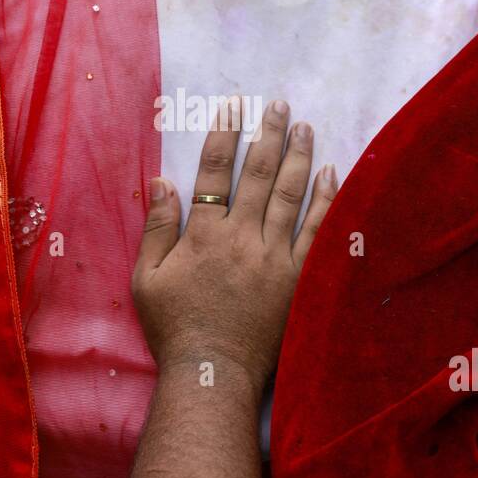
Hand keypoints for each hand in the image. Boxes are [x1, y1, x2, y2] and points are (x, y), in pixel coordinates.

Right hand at [131, 97, 337, 397]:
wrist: (213, 373)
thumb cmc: (175, 327)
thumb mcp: (147, 279)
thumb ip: (156, 228)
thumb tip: (162, 181)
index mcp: (204, 235)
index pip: (213, 172)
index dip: (223, 135)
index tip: (233, 107)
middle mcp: (242, 238)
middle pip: (257, 174)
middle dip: (268, 134)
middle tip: (279, 105)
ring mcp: (274, 258)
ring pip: (290, 195)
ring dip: (297, 156)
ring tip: (304, 126)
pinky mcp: (299, 278)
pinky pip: (316, 231)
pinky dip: (325, 200)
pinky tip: (330, 173)